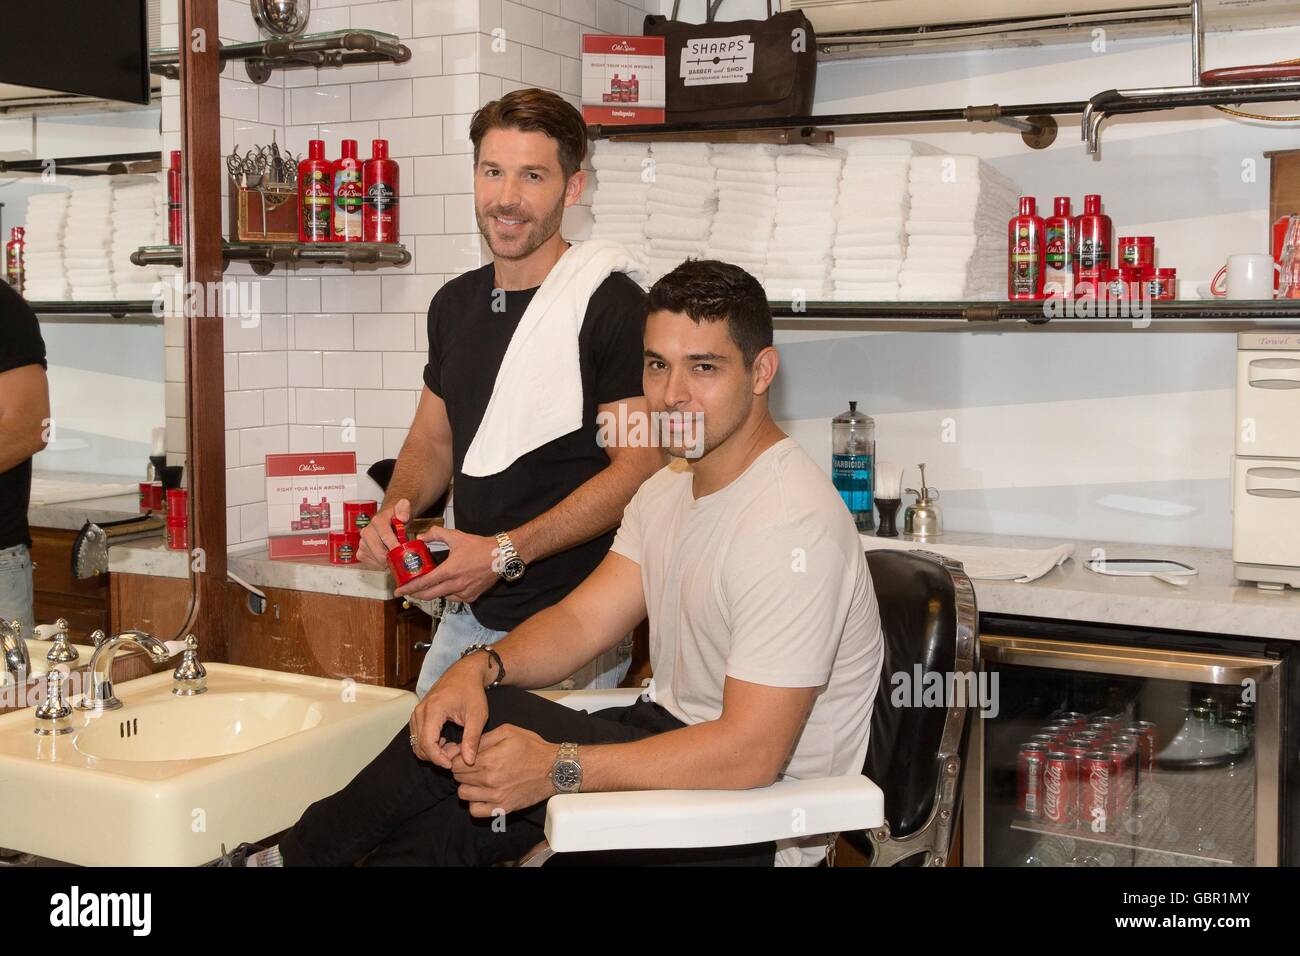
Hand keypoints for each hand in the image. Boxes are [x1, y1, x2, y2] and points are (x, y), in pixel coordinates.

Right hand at [357, 499, 407, 568]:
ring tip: (397, 555)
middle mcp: (367, 532)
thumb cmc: (395, 515)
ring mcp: (362, 543)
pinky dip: (383, 564)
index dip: (394, 546)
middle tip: (404, 557)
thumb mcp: (403, 507)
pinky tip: (388, 557)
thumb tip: (403, 517)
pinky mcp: (361, 553)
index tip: (403, 552)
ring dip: (389, 561)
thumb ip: (404, 509)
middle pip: (380, 552)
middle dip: (393, 557)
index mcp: (377, 521)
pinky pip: (373, 564)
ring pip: (377, 560)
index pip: (385, 536)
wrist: (387, 518)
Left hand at [393, 527, 501, 603]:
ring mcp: (464, 593)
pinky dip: (448, 593)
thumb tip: (421, 536)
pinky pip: (454, 598)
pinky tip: (447, 586)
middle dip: (416, 593)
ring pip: (442, 597)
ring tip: (429, 585)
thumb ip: (436, 534)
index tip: (398, 590)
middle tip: (408, 590)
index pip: (424, 583)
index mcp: (450, 570)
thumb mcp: (456, 536)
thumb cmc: (479, 546)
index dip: (409, 588)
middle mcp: (456, 584)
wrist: (501, 556)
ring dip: (433, 592)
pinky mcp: (472, 597)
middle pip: (429, 595)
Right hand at [408, 654, 490, 768]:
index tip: (452, 764)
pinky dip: (429, 743)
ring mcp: (417, 711)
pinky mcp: (418, 714)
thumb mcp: (478, 715)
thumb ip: (472, 739)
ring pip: (416, 742)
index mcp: (434, 710)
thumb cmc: (472, 691)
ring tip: (453, 746)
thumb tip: (468, 761)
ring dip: (432, 751)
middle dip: (436, 755)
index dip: (438, 758)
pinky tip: (445, 741)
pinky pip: (417, 735)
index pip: (427, 743)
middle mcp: (421, 710)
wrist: (465, 673)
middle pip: (419, 745)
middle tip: (456, 753)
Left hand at [451, 724, 557, 816]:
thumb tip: (463, 746)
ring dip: (467, 785)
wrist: (554, 768)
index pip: (455, 763)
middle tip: (473, 765)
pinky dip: (475, 803)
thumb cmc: (533, 748)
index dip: (456, 757)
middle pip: (457, 777)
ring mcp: (495, 797)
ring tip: (478, 778)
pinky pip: (475, 811)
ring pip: (463, 794)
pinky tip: (483, 793)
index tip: (463, 755)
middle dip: (462, 769)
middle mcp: (489, 780)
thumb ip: (482, 738)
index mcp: (489, 760)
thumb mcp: (508, 732)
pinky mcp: (502, 808)